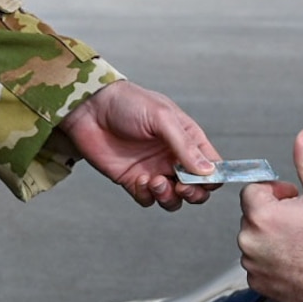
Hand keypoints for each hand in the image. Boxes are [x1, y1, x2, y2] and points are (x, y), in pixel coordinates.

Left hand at [59, 81, 219, 210]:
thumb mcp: (161, 118)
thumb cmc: (127, 102)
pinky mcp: (133, 181)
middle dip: (194, 192)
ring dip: (169, 197)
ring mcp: (154, 170)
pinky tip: (141, 180)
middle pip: (197, 188)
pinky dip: (148, 196)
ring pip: (173, 198)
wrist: (89, 108)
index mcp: (186, 138)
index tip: (205, 180)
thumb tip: (208, 171)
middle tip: (182, 186)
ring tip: (156, 182)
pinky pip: (148, 199)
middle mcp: (172, 157)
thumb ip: (184, 145)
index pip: (211, 165)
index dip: (213, 177)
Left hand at [238, 129, 302, 301]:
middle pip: (253, 213)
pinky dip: (269, 258)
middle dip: (273, 213)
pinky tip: (290, 258)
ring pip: (254, 237)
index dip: (275, 192)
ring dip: (270, 235)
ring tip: (296, 241)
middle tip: (298, 221)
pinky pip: (256, 261)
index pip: (253, 189)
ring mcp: (251, 262)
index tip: (291, 200)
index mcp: (261, 214)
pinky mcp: (255, 281)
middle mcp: (250, 239)